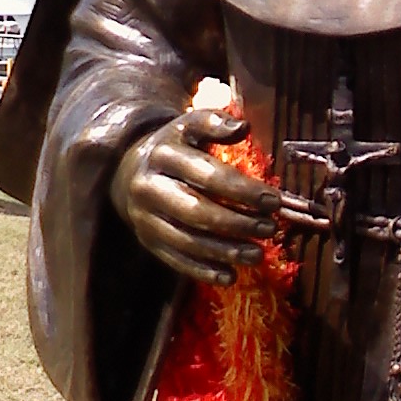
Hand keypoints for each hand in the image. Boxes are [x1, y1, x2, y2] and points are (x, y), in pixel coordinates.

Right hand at [110, 108, 283, 285]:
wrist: (127, 170)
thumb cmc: (175, 147)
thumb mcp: (190, 126)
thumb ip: (216, 123)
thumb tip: (243, 126)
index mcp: (164, 155)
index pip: (207, 175)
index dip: (242, 189)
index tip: (274, 201)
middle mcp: (150, 187)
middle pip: (196, 211)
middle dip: (237, 222)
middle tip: (271, 229)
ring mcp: (145, 217)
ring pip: (187, 240)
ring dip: (225, 251)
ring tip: (258, 255)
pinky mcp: (147, 240)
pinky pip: (175, 260)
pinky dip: (203, 271)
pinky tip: (230, 276)